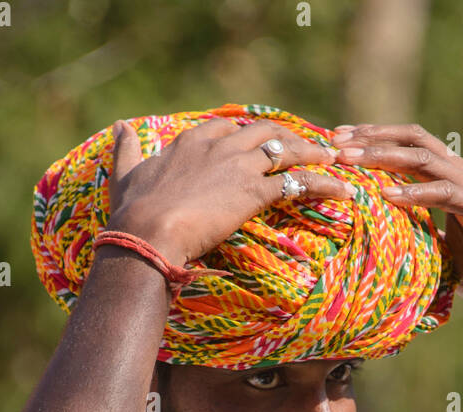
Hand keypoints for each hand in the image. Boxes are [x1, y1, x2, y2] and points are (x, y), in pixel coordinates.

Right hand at [104, 118, 355, 267]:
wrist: (146, 234)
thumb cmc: (133, 213)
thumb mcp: (125, 176)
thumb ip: (126, 151)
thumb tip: (120, 128)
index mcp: (191, 141)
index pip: (227, 126)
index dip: (247, 133)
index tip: (260, 140)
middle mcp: (219, 145)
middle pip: (263, 131)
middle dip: (288, 136)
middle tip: (307, 145)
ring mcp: (239, 166)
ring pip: (286, 150)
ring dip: (313, 153)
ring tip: (334, 159)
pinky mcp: (253, 192)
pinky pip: (297, 183)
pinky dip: (324, 185)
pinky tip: (343, 191)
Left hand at [331, 123, 462, 320]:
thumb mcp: (437, 248)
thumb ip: (415, 232)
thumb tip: (380, 237)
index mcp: (453, 178)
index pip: (411, 144)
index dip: (376, 138)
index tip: (339, 141)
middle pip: (415, 139)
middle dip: (373, 137)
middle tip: (337, 141)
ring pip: (425, 158)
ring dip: (385, 157)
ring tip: (352, 161)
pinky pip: (443, 193)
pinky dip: (414, 192)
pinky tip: (387, 195)